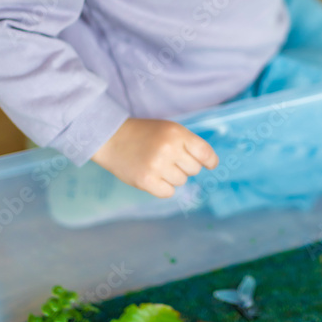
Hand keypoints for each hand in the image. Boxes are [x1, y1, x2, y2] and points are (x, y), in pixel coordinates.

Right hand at [91, 118, 218, 197]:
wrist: (111, 138)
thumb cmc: (144, 134)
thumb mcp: (168, 129)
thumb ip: (187, 143)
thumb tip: (208, 163)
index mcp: (176, 133)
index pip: (205, 153)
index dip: (210, 161)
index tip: (209, 165)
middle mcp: (169, 149)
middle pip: (194, 169)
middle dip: (184, 166)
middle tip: (169, 159)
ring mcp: (157, 165)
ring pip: (181, 181)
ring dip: (172, 177)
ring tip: (157, 165)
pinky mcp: (146, 181)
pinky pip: (169, 192)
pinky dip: (163, 187)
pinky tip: (153, 176)